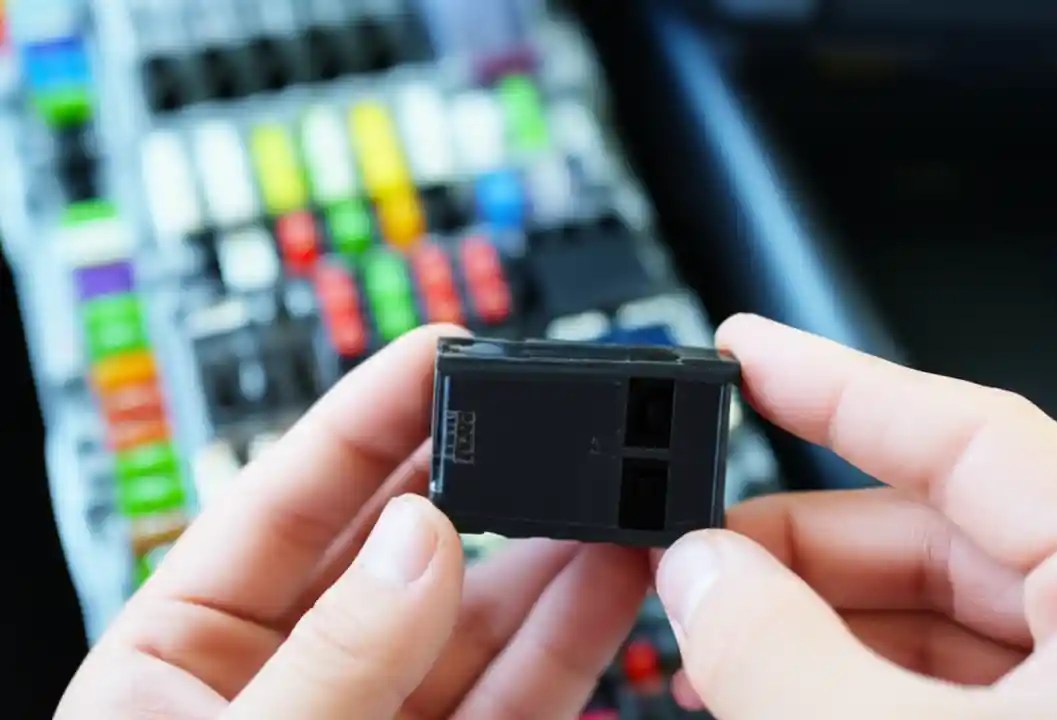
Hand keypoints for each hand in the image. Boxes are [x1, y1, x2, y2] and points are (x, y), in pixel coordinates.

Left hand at [56, 326, 649, 719]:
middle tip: (549, 421)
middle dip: (482, 477)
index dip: (363, 418)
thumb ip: (323, 665)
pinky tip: (613, 577)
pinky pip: (518, 690)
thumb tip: (414, 543)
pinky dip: (572, 635)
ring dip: (550, 549)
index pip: (283, 503)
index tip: (435, 352)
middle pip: (400, 547)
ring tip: (614, 492)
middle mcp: (290, 679)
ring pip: (479, 616)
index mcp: (180, 658)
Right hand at [656, 315, 1056, 718]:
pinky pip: (961, 688)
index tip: (747, 350)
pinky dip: (862, 684)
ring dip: (819, 626)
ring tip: (719, 638)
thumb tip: (699, 575)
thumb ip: (787, 658)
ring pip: (942, 621)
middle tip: (695, 553)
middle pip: (946, 532)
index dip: (840, 383)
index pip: (978, 433)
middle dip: (802, 542)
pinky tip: (783, 690)